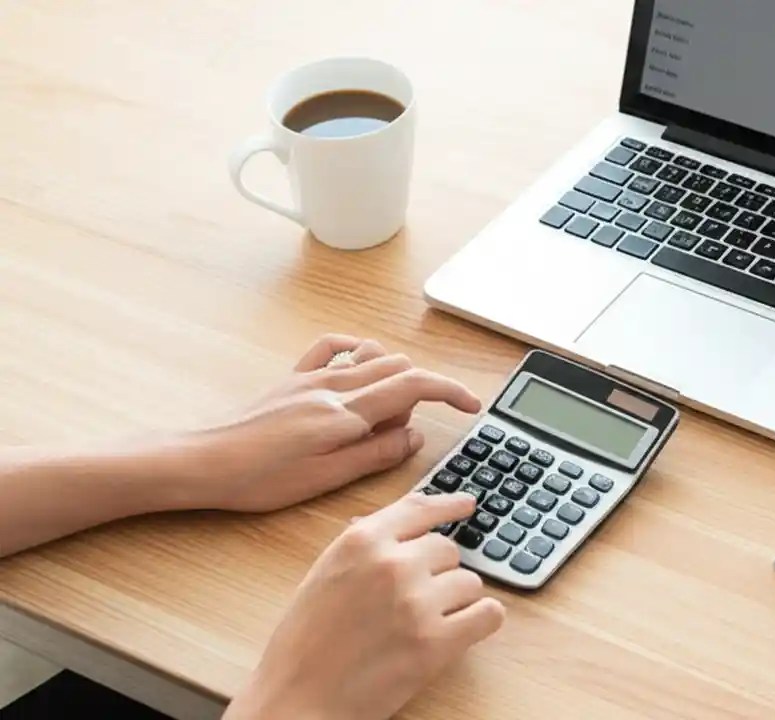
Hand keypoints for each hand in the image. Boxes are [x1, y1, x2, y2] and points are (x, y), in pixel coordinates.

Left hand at [182, 334, 481, 511]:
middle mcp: (333, 386)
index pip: (414, 387)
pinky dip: (358, 352)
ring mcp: (312, 377)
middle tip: (401, 437)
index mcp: (346, 412)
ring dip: (393, 376)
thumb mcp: (326, 479)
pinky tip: (360, 367)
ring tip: (380, 417)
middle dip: (418, 395)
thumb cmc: (258, 479)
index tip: (471, 405)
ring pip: (372, 356)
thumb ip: (376, 454)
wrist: (201, 463)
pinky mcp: (293, 378)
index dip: (450, 392)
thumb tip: (415, 437)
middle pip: (399, 368)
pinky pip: (335, 348)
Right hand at [224, 492, 505, 719]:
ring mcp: (417, 602)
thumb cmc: (304, 643)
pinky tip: (462, 630)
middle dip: (439, 572)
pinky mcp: (436, 642)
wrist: (296, 700)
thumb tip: (403, 527)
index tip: (467, 506)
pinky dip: (481, 621)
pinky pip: (489, 614)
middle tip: (415, 602)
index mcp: (361, 541)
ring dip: (457, 601)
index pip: (420, 507)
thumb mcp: (325, 575)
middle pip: (448, 549)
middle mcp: (392, 564)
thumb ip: (365, 548)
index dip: (448, 505)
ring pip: (470, 582)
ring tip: (424, 624)